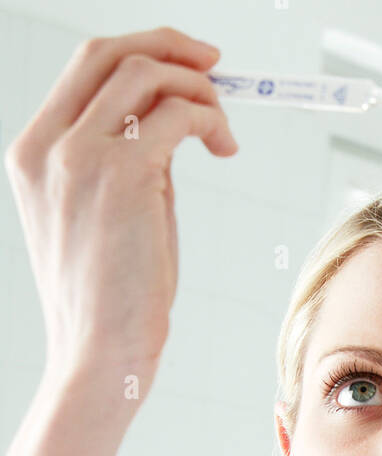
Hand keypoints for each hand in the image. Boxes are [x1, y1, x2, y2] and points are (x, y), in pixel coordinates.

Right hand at [3, 26, 237, 395]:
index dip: (143, 50)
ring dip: (197, 90)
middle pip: (110, 52)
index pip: (85, 66)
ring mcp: (78, 156)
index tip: (188, 63)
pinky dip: (207, 120)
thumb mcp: (108, 215)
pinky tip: (223, 147)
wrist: (100, 356)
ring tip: (222, 131)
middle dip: (171, 48)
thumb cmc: (111, 300)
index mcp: (32, 152)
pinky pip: (175, 116)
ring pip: (146, 75)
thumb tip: (174, 121)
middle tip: (217, 68)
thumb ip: (128, 161)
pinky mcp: (120, 175)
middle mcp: (47, 145)